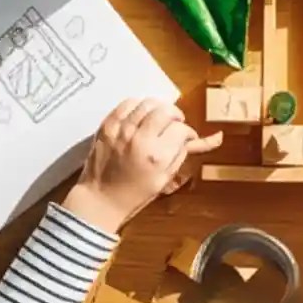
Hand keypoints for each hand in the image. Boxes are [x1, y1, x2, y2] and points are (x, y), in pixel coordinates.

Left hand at [63, 98, 222, 231]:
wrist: (101, 199)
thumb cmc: (135, 194)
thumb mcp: (165, 178)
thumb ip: (182, 154)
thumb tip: (202, 137)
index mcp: (157, 156)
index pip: (181, 130)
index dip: (188, 132)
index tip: (187, 137)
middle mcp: (140, 139)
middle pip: (166, 111)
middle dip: (176, 115)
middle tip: (175, 123)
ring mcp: (122, 130)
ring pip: (147, 103)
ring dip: (158, 107)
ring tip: (159, 117)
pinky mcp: (107, 125)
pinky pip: (127, 103)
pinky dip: (138, 105)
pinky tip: (141, 114)